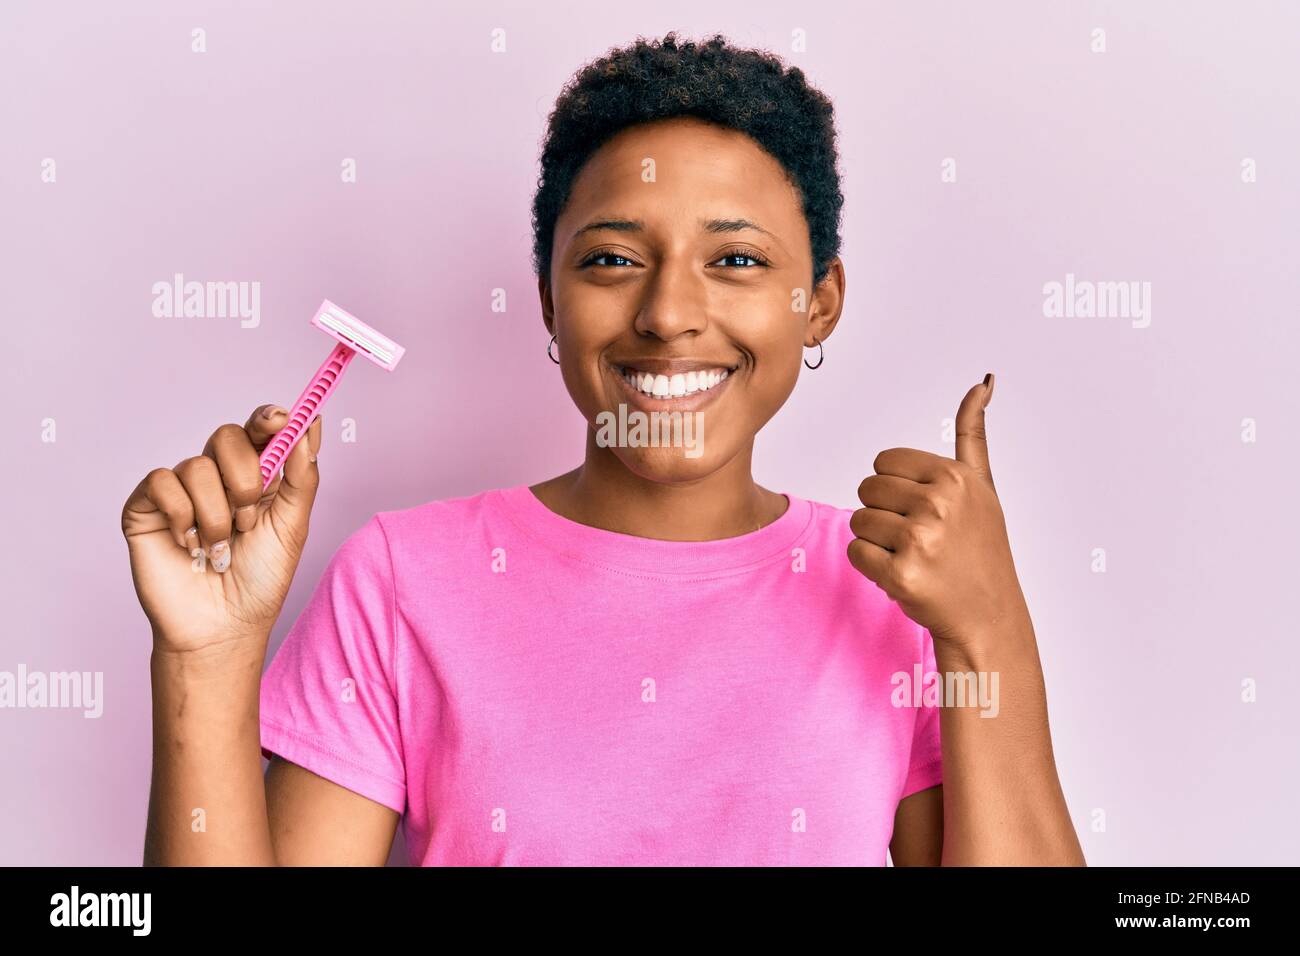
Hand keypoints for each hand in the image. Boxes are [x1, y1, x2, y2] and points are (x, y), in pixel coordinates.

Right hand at [121, 404, 322, 654]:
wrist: (223, 627)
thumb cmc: (259, 581)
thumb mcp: (292, 526)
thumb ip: (301, 476)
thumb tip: (311, 424)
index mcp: (255, 476)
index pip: (259, 430)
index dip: (269, 418)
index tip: (283, 417)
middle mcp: (217, 477)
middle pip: (227, 437)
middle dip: (244, 479)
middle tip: (247, 520)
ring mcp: (180, 491)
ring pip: (197, 466)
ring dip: (216, 515)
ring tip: (219, 549)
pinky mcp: (146, 507)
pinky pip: (161, 483)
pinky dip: (183, 518)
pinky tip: (188, 547)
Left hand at [847, 374, 1027, 649]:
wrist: (988, 614)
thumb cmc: (980, 547)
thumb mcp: (982, 486)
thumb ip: (973, 433)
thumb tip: (983, 380)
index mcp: (954, 477)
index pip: (883, 463)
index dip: (896, 488)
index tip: (925, 509)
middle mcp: (939, 504)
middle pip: (866, 490)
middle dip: (884, 513)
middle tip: (919, 537)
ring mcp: (920, 540)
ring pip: (858, 521)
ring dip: (877, 542)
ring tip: (915, 557)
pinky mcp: (901, 575)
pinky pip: (855, 552)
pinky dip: (870, 566)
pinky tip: (903, 575)